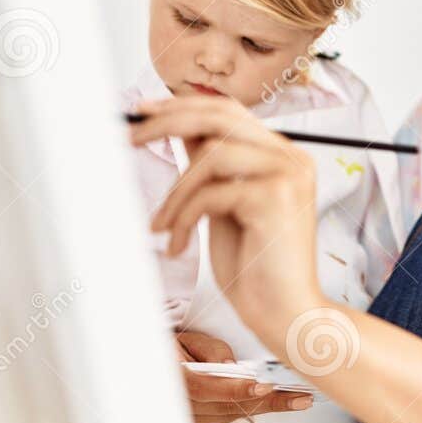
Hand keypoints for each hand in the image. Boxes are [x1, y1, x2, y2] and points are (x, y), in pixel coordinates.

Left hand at [130, 95, 323, 347]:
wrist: (287, 315)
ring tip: (162, 227)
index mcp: (281, 156)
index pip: (228, 111)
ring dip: (175, 193)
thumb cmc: (257, 271)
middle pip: (220, 117)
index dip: (181, 106)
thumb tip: (178, 130)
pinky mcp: (277, 197)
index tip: (141, 113)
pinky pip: (212, 193)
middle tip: (131, 139)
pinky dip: (184, 217)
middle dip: (168, 122)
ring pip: (211, 155)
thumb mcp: (224, 209)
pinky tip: (179, 245)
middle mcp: (291, 158)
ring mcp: (288, 174)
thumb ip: (210, 169)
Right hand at [175, 331, 310, 422]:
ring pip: (234, 415)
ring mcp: (190, 422)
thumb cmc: (172, 349)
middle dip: (268, 401)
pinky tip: (275, 403)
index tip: (265, 387)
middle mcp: (181, 408)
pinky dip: (252, 409)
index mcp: (175, 381)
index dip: (238, 390)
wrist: (157, 367)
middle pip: (229, 406)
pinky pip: (230, 419)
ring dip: (266, 407)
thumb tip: (230, 366)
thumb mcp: (189, 339)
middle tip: (299, 396)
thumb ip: (210, 351)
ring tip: (297, 399)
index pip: (206, 388)